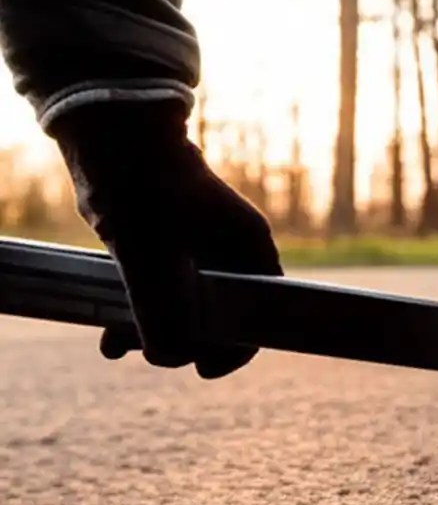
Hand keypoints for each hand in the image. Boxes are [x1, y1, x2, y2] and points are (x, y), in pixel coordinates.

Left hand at [51, 100, 283, 378]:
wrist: (111, 135)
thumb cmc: (143, 188)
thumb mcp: (149, 256)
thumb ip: (160, 311)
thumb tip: (167, 359)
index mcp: (251, 248)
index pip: (260, 314)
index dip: (236, 348)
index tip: (203, 370)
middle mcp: (233, 252)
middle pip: (222, 316)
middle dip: (185, 342)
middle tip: (153, 354)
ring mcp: (202, 250)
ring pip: (187, 307)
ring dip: (154, 330)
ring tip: (119, 346)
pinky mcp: (171, 247)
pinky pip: (163, 292)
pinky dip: (140, 312)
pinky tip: (110, 332)